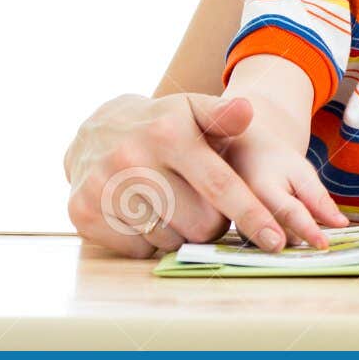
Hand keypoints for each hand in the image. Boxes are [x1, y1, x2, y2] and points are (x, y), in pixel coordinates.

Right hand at [64, 91, 335, 258]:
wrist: (96, 129)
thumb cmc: (162, 124)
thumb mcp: (192, 109)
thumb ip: (223, 114)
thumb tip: (247, 110)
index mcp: (168, 133)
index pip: (220, 185)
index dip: (250, 216)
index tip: (275, 241)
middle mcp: (133, 160)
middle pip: (198, 224)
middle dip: (211, 223)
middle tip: (204, 206)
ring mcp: (103, 188)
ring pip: (168, 241)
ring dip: (178, 232)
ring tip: (170, 204)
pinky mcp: (83, 213)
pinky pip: (137, 250)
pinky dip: (148, 240)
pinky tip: (143, 213)